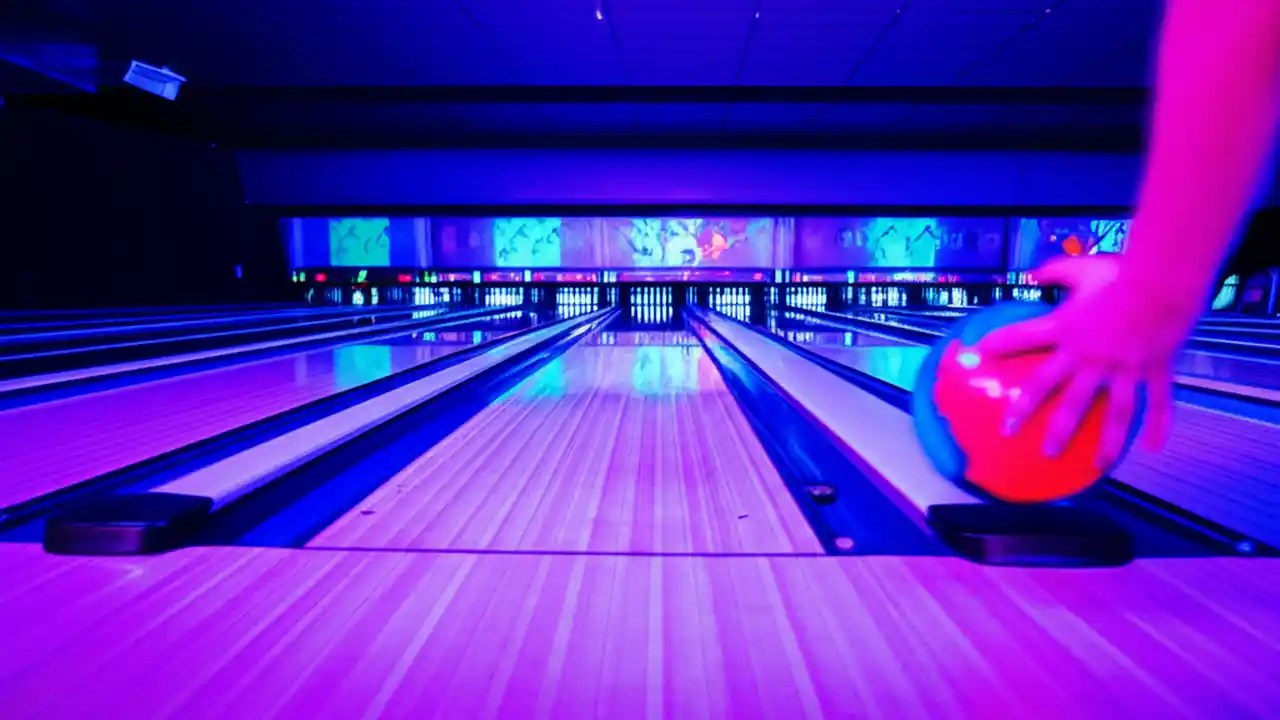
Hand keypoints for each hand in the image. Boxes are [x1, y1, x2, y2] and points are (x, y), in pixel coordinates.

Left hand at [973, 254, 1200, 468]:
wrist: (1164, 282)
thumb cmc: (1122, 274)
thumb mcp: (1084, 268)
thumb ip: (1056, 271)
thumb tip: (1032, 275)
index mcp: (1067, 330)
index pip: (1022, 337)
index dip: (998, 344)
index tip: (977, 353)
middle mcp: (1089, 357)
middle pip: (1053, 392)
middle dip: (1029, 414)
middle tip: (1011, 434)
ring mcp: (1122, 368)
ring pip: (1111, 413)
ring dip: (1103, 442)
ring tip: (1096, 467)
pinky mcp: (1153, 370)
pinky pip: (1157, 402)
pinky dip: (1158, 426)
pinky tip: (1152, 449)